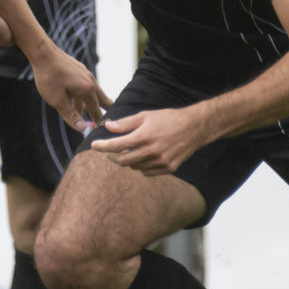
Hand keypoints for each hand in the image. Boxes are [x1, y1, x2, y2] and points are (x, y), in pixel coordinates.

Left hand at [31, 46, 110, 130]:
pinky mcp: (78, 70)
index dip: (99, 121)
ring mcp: (85, 74)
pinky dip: (83, 95)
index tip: (103, 130)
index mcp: (87, 89)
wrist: (42, 52)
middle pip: (101, 99)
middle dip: (104, 110)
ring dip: (90, 104)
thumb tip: (83, 129)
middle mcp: (90, 81)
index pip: (96, 110)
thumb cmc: (48, 77)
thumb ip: (70, 115)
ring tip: (89, 113)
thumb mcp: (57, 100)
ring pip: (92, 92)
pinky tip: (76, 98)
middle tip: (110, 119)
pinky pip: (84, 85)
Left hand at [89, 108, 205, 174]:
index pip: (116, 145)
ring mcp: (161, 161)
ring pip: (134, 167)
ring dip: (128, 160)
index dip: (102, 146)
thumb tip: (108, 127)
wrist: (195, 127)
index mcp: (144, 136)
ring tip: (130, 151)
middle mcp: (152, 151)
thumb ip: (125, 123)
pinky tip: (143, 157)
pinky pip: (147, 172)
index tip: (93, 146)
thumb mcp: (145, 116)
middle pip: (122, 160)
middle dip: (111, 156)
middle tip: (108, 152)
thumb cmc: (168, 118)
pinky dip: (141, 166)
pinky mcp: (169, 168)